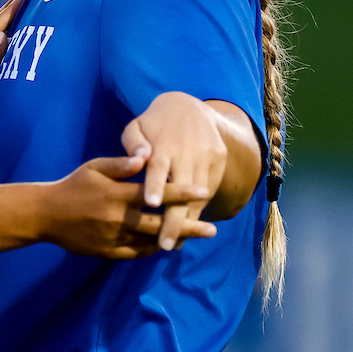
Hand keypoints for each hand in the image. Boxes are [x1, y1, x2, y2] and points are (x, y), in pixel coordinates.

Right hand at [40, 155, 215, 259]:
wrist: (45, 214)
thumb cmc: (73, 185)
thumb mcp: (93, 168)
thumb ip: (121, 164)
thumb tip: (146, 155)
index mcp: (116, 195)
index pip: (155, 194)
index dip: (181, 193)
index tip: (203, 191)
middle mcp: (117, 219)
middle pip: (159, 224)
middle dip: (188, 227)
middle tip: (212, 229)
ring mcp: (113, 238)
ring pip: (150, 242)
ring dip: (174, 240)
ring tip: (194, 238)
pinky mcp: (107, 252)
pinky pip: (136, 254)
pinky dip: (153, 250)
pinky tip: (165, 246)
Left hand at [120, 92, 227, 250]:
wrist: (190, 106)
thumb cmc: (153, 123)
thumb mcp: (137, 126)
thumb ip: (134, 144)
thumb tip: (139, 159)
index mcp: (164, 143)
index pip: (159, 166)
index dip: (156, 185)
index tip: (151, 204)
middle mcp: (188, 152)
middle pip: (183, 190)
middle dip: (175, 219)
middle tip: (164, 245)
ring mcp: (207, 158)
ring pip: (199, 195)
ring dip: (189, 221)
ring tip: (174, 243)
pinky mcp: (218, 162)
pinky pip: (209, 191)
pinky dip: (198, 210)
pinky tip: (188, 228)